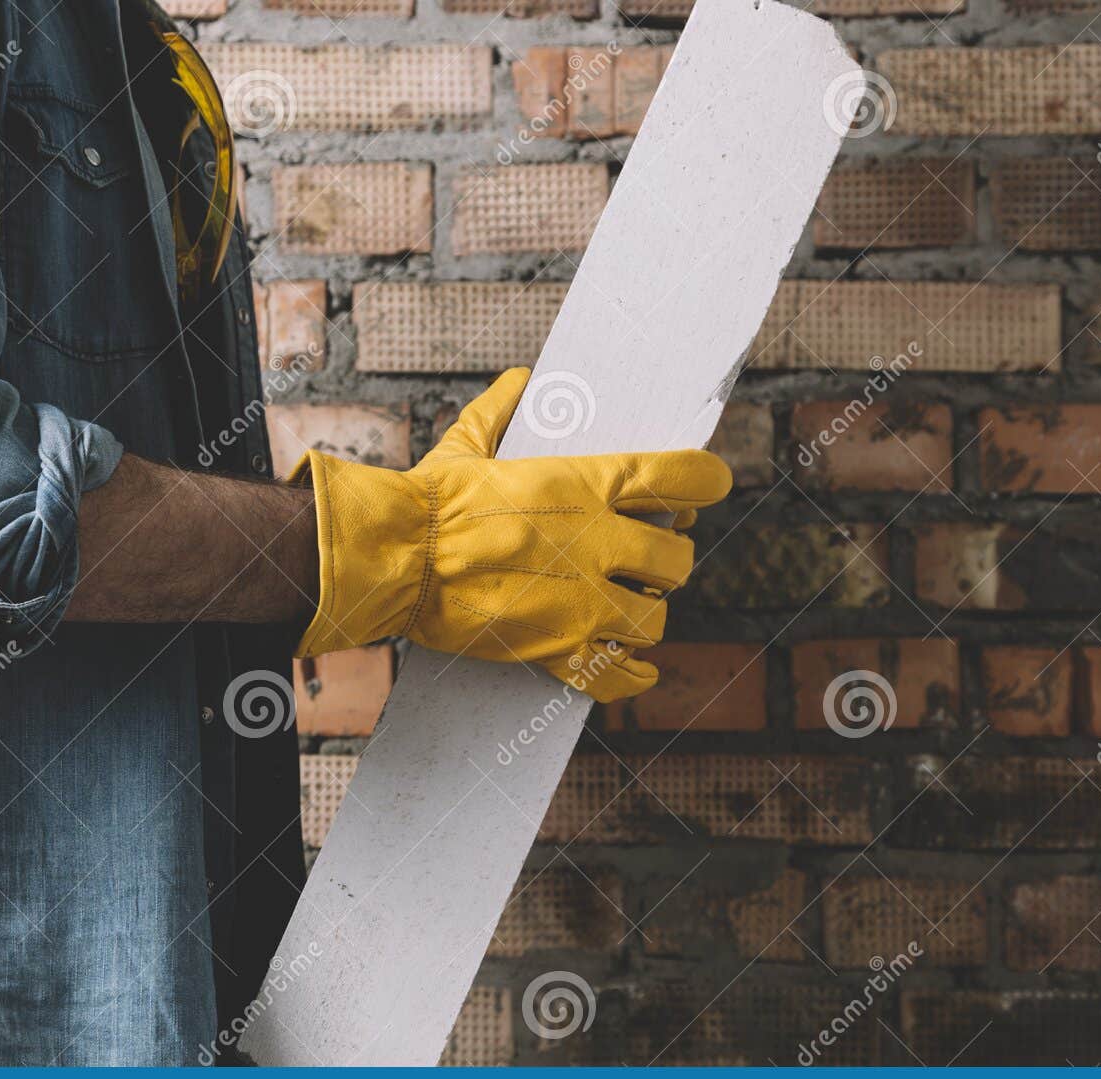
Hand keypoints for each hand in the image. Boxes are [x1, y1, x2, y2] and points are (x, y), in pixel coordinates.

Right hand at [291, 368, 731, 701]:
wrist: (395, 559)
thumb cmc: (430, 501)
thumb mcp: (468, 444)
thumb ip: (501, 411)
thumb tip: (519, 381)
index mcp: (585, 486)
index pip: (685, 477)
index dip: (705, 482)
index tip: (705, 488)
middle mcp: (596, 544)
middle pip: (678, 559)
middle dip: (669, 560)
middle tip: (652, 562)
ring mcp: (581, 602)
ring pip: (655, 619)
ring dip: (647, 615)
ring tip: (628, 610)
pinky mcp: (557, 648)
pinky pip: (619, 674)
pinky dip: (632, 675)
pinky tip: (635, 667)